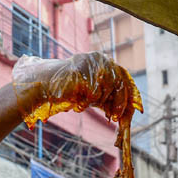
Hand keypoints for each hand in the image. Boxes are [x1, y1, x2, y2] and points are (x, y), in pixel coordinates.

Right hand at [12, 52, 141, 128]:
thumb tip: (127, 109)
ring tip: (81, 102)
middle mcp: (99, 59)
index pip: (123, 77)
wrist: (44, 86)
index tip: (134, 110)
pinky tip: (76, 101)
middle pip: (119, 84)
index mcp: (103, 61)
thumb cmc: (68, 90)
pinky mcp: (84, 73)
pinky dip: (85, 103)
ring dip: (96, 102)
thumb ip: (108, 95)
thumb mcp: (92, 91)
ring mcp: (91, 65)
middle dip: (119, 103)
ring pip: (106, 91)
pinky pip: (93, 95)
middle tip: (114, 118)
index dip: (129, 95)